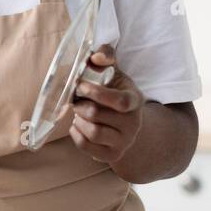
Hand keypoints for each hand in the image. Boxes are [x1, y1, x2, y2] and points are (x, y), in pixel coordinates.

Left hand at [69, 44, 144, 165]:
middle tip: (75, 99)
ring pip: (93, 132)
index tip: (81, 86)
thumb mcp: (114, 71)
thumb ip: (106, 55)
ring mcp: (124, 141)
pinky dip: (76, 135)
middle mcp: (133, 123)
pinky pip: (87, 147)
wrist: (126, 123)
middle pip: (97, 115)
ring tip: (78, 112)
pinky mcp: (112, 155)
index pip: (119, 101)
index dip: (96, 93)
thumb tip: (96, 58)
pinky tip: (76, 125)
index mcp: (134, 100)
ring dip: (78, 120)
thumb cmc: (115, 92)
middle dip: (80, 105)